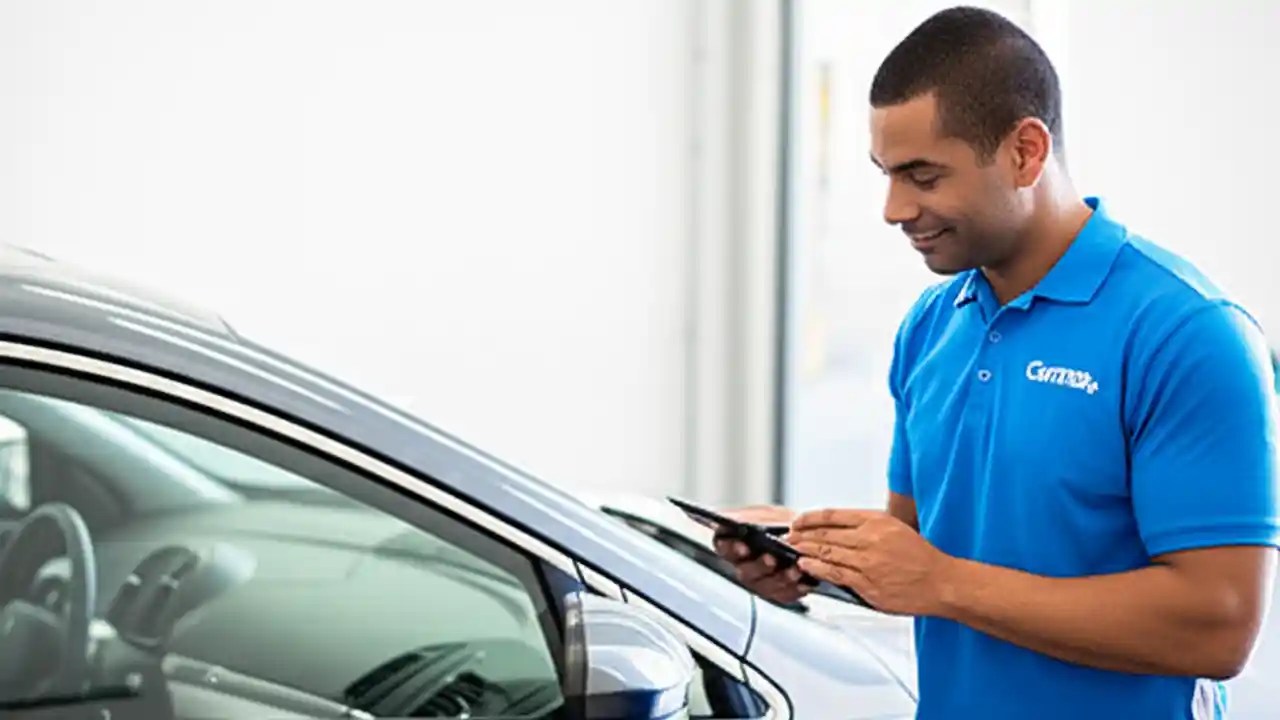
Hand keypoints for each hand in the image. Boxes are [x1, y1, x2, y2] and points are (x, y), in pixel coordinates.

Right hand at [710, 506, 811, 604]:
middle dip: (759, 566)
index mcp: (734, 545)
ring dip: (780, 578)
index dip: (731, 549)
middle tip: (771, 559)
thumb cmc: (781, 525)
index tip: (742, 545)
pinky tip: (803, 582)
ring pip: (765, 586)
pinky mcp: (779, 593)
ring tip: (794, 570)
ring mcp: (761, 582)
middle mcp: (744, 567)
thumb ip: (746, 517)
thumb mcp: (764, 515)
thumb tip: (728, 517)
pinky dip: (795, 589)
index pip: (724, 548)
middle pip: (745, 571)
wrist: (806, 536)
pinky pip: (784, 595)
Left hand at [787, 508, 953, 615]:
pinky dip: (816, 569)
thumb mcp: (894, 529)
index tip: (798, 520)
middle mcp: (870, 538)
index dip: (811, 518)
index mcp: (876, 521)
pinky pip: (835, 574)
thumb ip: (866, 527)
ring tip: (793, 549)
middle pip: (826, 534)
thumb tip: (835, 530)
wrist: (942, 582)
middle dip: (803, 535)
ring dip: (805, 551)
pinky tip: (806, 566)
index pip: (833, 515)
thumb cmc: (921, 557)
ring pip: (827, 553)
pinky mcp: (867, 584)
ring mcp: (867, 562)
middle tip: (789, 536)